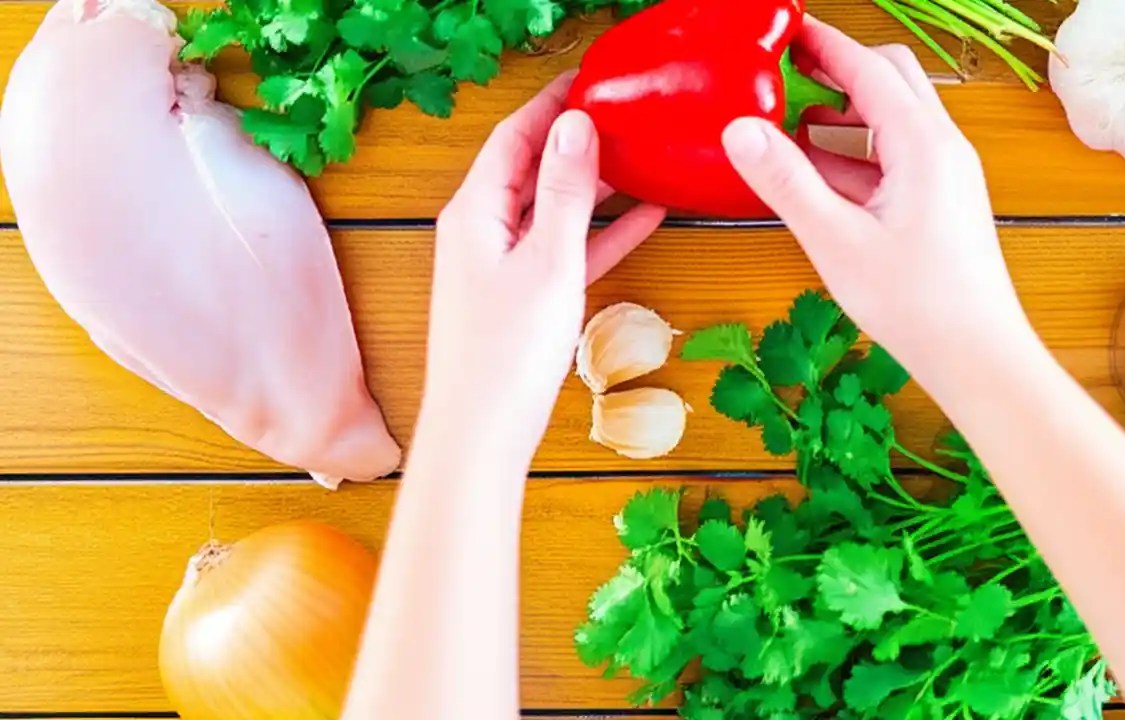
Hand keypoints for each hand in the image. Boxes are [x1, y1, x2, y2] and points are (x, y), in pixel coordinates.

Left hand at [419, 74, 666, 468]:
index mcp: (475, 211)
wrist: (481, 434)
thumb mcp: (548, 261)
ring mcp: (501, 265)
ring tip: (643, 155)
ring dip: (595, 183)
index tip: (594, 81)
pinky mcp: (522, 297)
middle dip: (577, 139)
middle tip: (627, 114)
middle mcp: (481, 231)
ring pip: (553, 209)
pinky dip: (600, 232)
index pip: (514, 136)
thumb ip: (565, 192)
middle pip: (531, 167)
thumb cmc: (506, 353)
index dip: (553, 104)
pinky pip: (565, 249)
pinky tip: (644, 217)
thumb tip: (576, 126)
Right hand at [721, 17, 1035, 393]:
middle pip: (891, 80)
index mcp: (923, 145)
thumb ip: (786, 182)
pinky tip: (820, 174)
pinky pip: (896, 156)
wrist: (979, 356)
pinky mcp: (940, 202)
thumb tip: (741, 130)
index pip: (870, 68)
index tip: (786, 30)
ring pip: (893, 120)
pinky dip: (856, 151)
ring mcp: (945, 175)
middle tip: (788, 69)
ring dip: (844, 112)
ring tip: (791, 122)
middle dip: (839, 68)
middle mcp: (942, 149)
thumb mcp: (837, 241)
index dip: (825, 44)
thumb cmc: (919, 305)